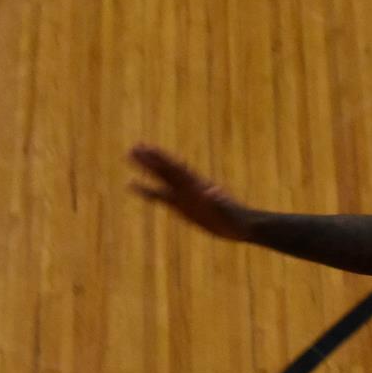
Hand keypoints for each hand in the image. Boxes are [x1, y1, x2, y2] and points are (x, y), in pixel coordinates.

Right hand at [127, 145, 253, 241]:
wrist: (240, 225)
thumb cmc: (235, 218)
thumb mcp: (227, 211)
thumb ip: (219, 201)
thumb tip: (212, 191)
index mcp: (196, 185)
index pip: (175, 169)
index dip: (161, 159)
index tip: (147, 148)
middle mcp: (188, 186)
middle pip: (165, 169)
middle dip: (150, 158)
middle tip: (133, 146)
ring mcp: (183, 194)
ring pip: (161, 178)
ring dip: (147, 168)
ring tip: (132, 156)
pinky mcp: (181, 206)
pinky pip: (160, 196)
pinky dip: (146, 190)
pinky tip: (132, 185)